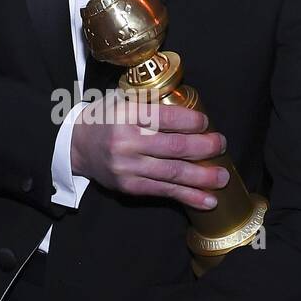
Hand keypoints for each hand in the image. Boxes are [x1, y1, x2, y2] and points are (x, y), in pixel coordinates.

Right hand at [71, 91, 228, 209]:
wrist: (76, 146)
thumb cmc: (105, 119)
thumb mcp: (121, 101)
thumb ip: (149, 103)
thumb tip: (190, 110)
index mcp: (125, 114)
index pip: (164, 117)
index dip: (190, 121)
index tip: (205, 122)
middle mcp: (126, 141)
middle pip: (173, 147)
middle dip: (204, 147)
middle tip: (221, 144)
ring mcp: (127, 167)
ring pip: (172, 173)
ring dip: (202, 177)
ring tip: (223, 177)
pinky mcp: (129, 186)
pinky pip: (164, 191)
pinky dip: (188, 196)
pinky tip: (208, 200)